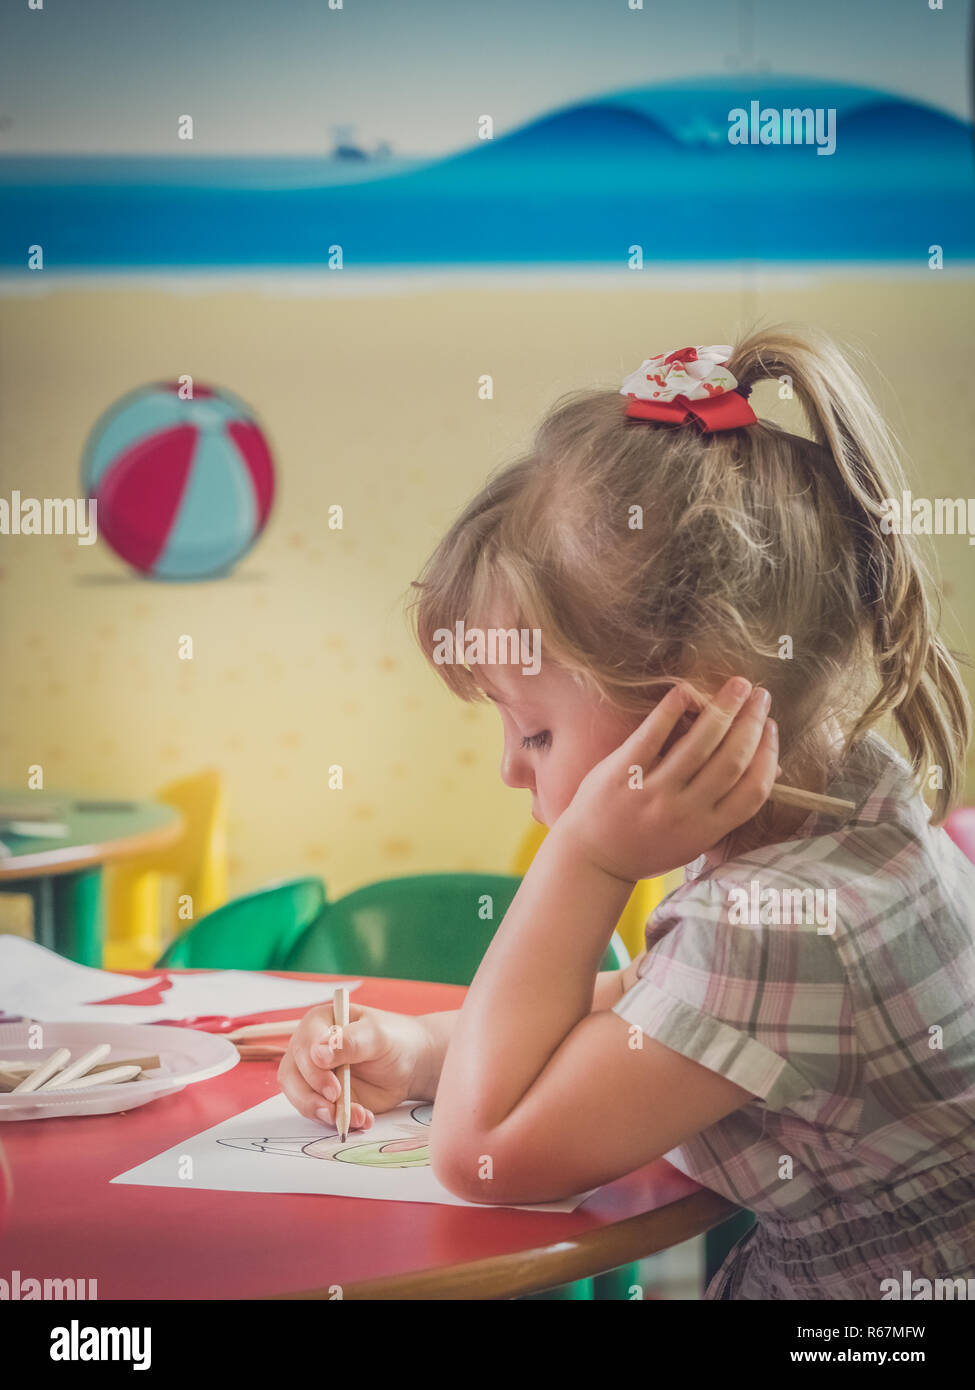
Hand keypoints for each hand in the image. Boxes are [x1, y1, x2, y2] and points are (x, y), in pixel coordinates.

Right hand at [277, 1001, 433, 1128]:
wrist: (410, 1063)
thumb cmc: (393, 1040)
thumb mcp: (377, 1036)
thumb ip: (351, 1042)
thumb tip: (318, 1054)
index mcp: (319, 1023)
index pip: (303, 1046)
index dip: (313, 1069)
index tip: (334, 1087)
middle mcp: (309, 1049)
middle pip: (291, 1075)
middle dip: (310, 1097)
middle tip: (333, 1109)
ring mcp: (314, 1075)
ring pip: (300, 1098)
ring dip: (323, 1113)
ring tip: (354, 1117)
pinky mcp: (324, 1098)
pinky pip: (320, 1114)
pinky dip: (339, 1121)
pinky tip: (362, 1119)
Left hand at [556, 677, 777, 882]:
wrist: (593, 860)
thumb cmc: (649, 847)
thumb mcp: (695, 839)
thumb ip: (728, 809)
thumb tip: (771, 772)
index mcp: (707, 829)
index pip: (753, 788)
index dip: (768, 752)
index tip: (770, 726)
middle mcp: (684, 812)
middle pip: (732, 760)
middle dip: (751, 722)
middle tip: (760, 696)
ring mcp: (653, 792)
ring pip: (700, 743)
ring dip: (724, 708)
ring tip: (738, 686)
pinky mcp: (623, 773)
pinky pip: (653, 733)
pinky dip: (673, 708)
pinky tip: (688, 690)